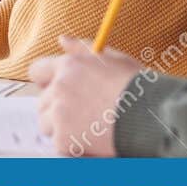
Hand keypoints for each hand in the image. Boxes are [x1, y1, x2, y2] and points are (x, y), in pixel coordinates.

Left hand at [29, 35, 142, 156]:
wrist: (149, 117)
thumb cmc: (136, 87)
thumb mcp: (111, 58)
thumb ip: (81, 48)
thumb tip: (62, 40)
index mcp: (67, 66)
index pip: (37, 72)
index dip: (47, 82)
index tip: (58, 90)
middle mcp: (59, 88)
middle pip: (43, 101)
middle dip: (57, 108)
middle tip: (83, 114)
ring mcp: (59, 114)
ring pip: (47, 123)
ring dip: (61, 127)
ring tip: (87, 127)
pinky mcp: (64, 138)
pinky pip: (59, 144)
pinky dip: (72, 146)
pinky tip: (91, 140)